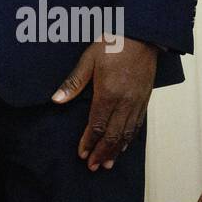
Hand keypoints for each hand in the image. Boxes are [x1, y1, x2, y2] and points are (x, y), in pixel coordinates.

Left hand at [52, 36, 156, 171]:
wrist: (141, 36)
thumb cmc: (113, 44)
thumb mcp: (88, 60)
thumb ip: (73, 82)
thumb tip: (56, 100)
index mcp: (108, 93)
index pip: (96, 125)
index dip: (88, 142)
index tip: (81, 154)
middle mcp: (124, 102)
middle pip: (112, 135)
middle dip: (101, 152)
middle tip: (93, 166)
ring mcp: (136, 102)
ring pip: (127, 133)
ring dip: (116, 150)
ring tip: (107, 163)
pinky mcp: (145, 99)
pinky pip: (138, 124)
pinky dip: (130, 138)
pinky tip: (124, 145)